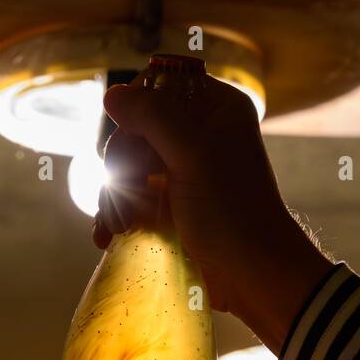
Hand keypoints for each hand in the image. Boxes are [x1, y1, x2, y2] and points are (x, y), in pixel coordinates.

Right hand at [93, 72, 334, 353]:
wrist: (251, 272)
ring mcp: (183, 169)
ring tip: (114, 228)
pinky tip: (108, 234)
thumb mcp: (190, 153)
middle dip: (121, 164)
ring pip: (130, 164)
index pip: (159, 87)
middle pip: (137, 129)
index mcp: (214, 108)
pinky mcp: (172, 203)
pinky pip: (133, 194)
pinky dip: (118, 211)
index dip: (135, 112)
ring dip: (114, 194)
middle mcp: (199, 133)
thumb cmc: (230, 209)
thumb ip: (151, 117)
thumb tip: (113, 95)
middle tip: (117, 196)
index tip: (126, 141)